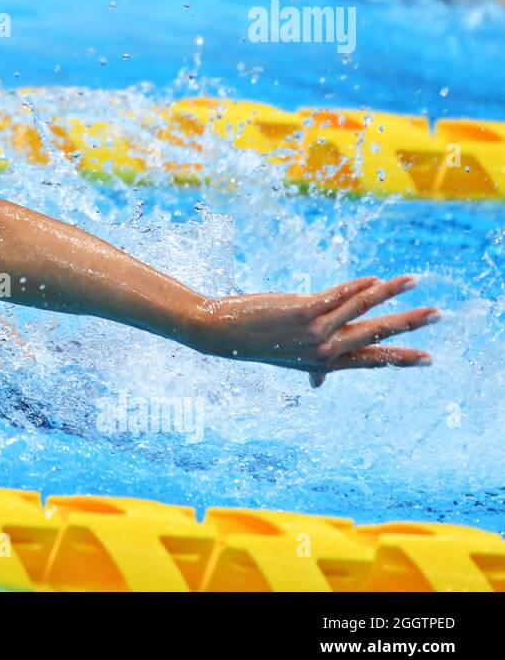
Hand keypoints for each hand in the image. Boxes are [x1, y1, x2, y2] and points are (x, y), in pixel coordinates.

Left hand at [191, 276, 437, 386]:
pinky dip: (357, 286)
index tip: (429, 359)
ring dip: (391, 292)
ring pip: (362, 309)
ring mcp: (314, 332)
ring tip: (414, 280)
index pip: (372, 361)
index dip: (401, 359)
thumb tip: (318, 381)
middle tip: (439, 314)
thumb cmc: (256, 342)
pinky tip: (374, 278)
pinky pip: (338, 296)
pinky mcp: (302, 312)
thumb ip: (310, 366)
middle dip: (409, 324)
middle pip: (376, 336)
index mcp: (324, 362)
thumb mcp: (287, 359)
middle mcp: (324, 351)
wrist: (221, 334)